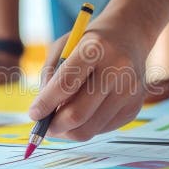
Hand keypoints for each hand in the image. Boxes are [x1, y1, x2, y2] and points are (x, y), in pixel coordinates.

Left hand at [28, 20, 146, 140]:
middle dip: (54, 126)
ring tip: (59, 123)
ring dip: (68, 132)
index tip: (33, 114)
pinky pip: (102, 129)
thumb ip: (50, 76)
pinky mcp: (135, 107)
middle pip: (78, 113)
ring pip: (90, 128)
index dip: (45, 103)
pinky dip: (86, 127)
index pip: (65, 84)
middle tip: (44, 128)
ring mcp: (129, 90)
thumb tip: (41, 114)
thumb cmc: (88, 44)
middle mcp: (117, 69)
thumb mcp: (64, 48)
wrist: (129, 37)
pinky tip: (83, 115)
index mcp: (96, 48)